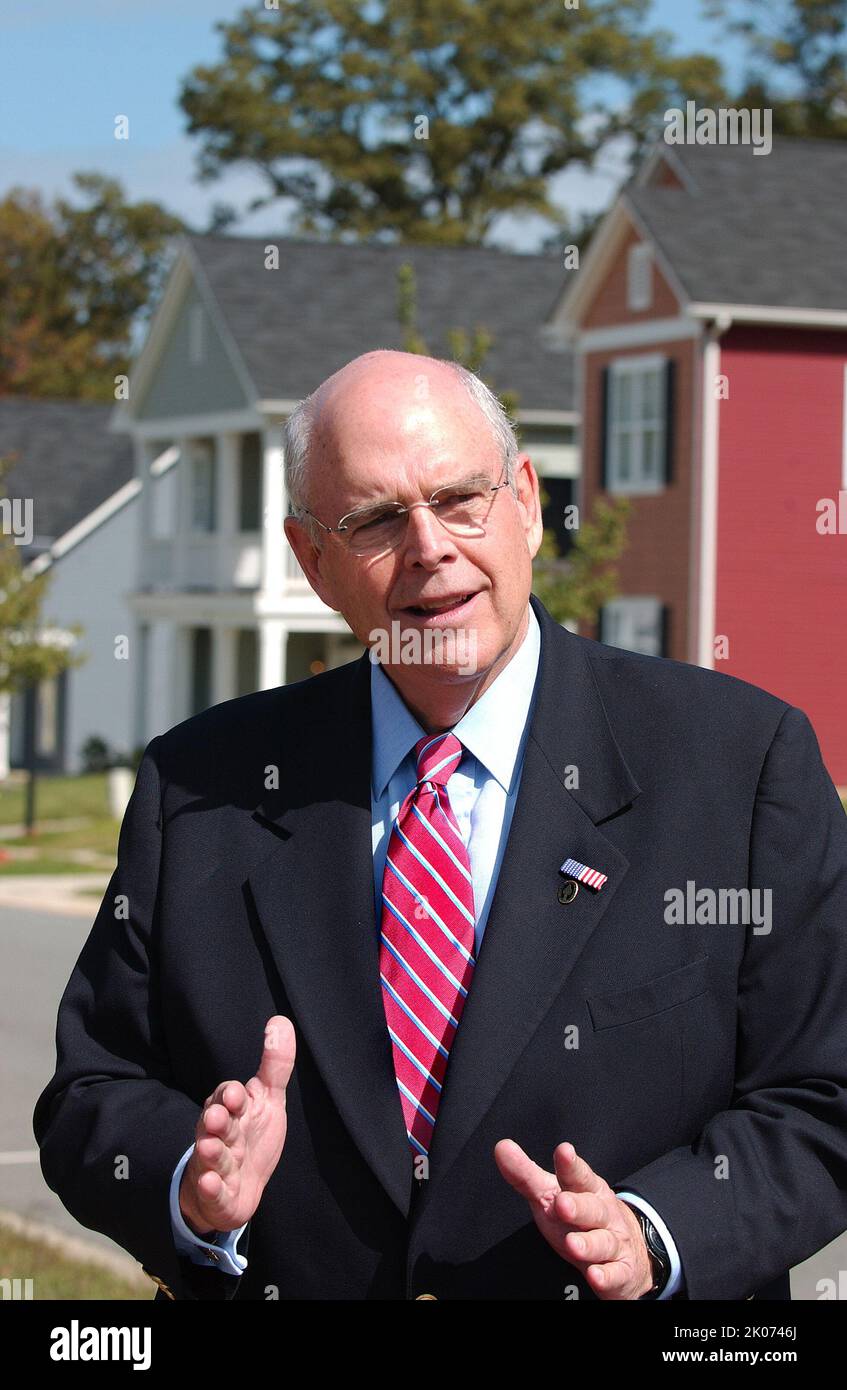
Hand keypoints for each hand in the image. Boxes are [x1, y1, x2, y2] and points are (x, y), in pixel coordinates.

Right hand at [179, 1015, 295, 1235]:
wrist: (237, 1189)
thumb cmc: (251, 1137)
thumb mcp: (268, 1100)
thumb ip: (275, 1064)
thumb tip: (280, 1021)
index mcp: (233, 1112)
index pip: (227, 1098)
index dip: (231, 1097)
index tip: (237, 1094)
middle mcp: (220, 1136)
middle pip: (215, 1126)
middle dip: (216, 1121)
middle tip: (215, 1117)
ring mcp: (217, 1167)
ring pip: (211, 1158)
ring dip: (210, 1152)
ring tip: (209, 1146)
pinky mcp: (219, 1196)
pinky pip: (213, 1192)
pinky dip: (211, 1188)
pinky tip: (211, 1183)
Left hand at [494, 1138, 653, 1298]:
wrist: (624, 1247)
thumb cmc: (579, 1216)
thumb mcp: (552, 1193)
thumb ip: (526, 1174)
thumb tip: (502, 1148)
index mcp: (587, 1189)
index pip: (578, 1175)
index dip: (570, 1165)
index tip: (563, 1152)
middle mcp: (603, 1213)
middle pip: (592, 1208)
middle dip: (578, 1207)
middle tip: (562, 1204)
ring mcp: (613, 1241)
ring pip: (602, 1242)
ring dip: (588, 1244)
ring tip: (572, 1244)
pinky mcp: (620, 1270)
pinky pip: (615, 1273)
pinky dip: (606, 1275)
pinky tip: (595, 1275)